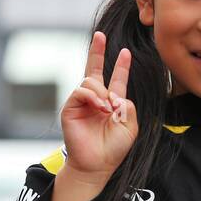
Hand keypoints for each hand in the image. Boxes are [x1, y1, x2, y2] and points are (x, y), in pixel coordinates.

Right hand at [59, 30, 138, 182]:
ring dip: (102, 92)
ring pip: (90, 81)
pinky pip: (80, 91)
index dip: (121, 65)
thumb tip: (113, 94)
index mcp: (111, 103)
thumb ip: (127, 106)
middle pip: (94, 70)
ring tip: (107, 109)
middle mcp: (95, 100)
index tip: (125, 52)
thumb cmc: (113, 149)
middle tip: (100, 35)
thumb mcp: (130, 125)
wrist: (97, 165)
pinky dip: (92, 97)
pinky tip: (100, 107)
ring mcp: (81, 103)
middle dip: (96, 51)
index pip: (116, 79)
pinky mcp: (70, 108)